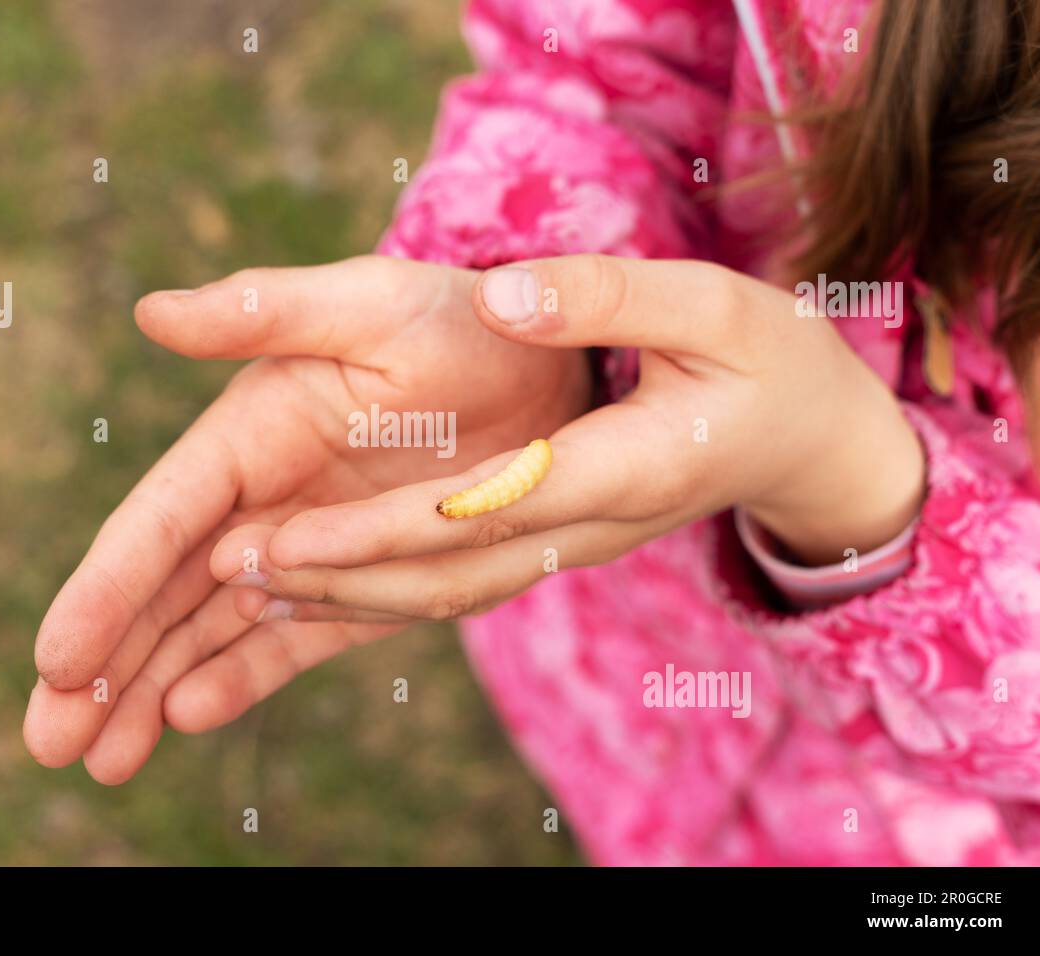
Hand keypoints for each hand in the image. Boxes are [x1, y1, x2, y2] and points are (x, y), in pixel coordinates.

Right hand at [23, 255, 590, 782]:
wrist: (546, 372)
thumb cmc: (460, 324)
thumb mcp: (370, 305)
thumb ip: (265, 313)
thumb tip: (151, 312)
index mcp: (247, 436)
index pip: (159, 524)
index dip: (105, 590)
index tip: (56, 660)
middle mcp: (259, 500)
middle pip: (164, 592)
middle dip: (104, 666)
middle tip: (46, 745)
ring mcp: (304, 549)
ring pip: (211, 629)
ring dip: (152, 690)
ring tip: (104, 761)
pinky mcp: (356, 587)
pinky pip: (290, 641)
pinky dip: (240, 677)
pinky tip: (190, 716)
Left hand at [219, 255, 925, 623]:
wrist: (813, 444)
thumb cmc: (769, 362)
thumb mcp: (713, 304)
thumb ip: (606, 297)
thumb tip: (500, 296)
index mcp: (627, 469)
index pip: (482, 512)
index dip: (378, 533)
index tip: (284, 539)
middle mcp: (588, 528)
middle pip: (445, 573)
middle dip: (334, 580)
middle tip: (226, 573)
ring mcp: (569, 547)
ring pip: (445, 591)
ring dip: (345, 598)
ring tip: (243, 590)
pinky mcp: (552, 544)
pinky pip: (460, 583)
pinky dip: (384, 594)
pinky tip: (313, 590)